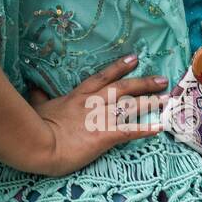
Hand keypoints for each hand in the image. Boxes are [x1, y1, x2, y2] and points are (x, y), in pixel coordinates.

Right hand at [27, 55, 168, 176]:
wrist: (38, 143)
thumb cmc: (35, 126)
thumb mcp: (38, 106)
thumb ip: (39, 97)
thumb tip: (34, 88)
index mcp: (78, 96)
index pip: (102, 77)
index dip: (119, 68)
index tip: (134, 58)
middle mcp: (93, 103)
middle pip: (123, 88)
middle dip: (144, 83)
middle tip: (162, 79)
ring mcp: (100, 118)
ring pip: (131, 107)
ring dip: (150, 102)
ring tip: (167, 99)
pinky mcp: (104, 135)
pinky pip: (130, 131)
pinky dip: (146, 128)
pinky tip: (160, 126)